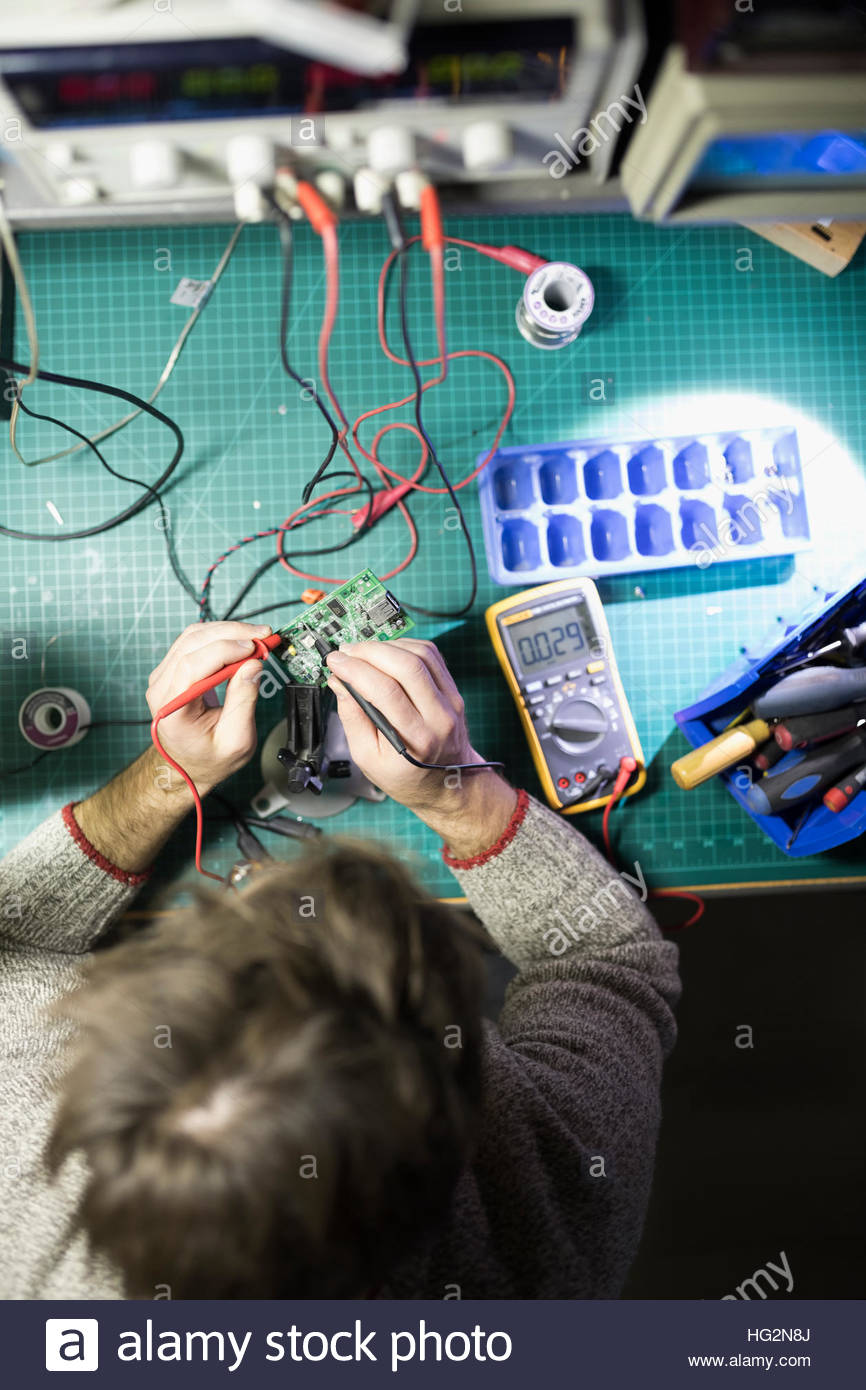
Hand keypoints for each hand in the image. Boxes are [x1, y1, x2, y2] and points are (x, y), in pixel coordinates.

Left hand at [146, 621, 272, 795]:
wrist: (190, 764)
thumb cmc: (210, 758)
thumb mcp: (236, 740)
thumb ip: (244, 701)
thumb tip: (253, 665)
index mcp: (171, 710)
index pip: (191, 665)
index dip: (224, 650)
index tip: (254, 647)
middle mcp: (161, 688)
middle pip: (191, 643)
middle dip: (231, 633)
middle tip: (263, 635)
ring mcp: (164, 676)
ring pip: (193, 636)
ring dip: (227, 630)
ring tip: (256, 637)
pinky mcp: (173, 669)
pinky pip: (194, 641)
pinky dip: (220, 635)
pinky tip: (241, 640)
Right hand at [326, 638, 517, 855]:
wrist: (448, 783)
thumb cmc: (408, 776)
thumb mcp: (368, 759)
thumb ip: (352, 718)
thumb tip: (339, 682)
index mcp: (415, 740)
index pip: (385, 692)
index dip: (356, 670)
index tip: (336, 662)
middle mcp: (438, 718)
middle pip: (407, 667)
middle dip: (370, 652)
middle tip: (346, 652)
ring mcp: (450, 702)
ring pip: (421, 655)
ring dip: (387, 646)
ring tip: (363, 652)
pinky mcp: (454, 690)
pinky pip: (431, 656)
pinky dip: (405, 647)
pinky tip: (386, 652)